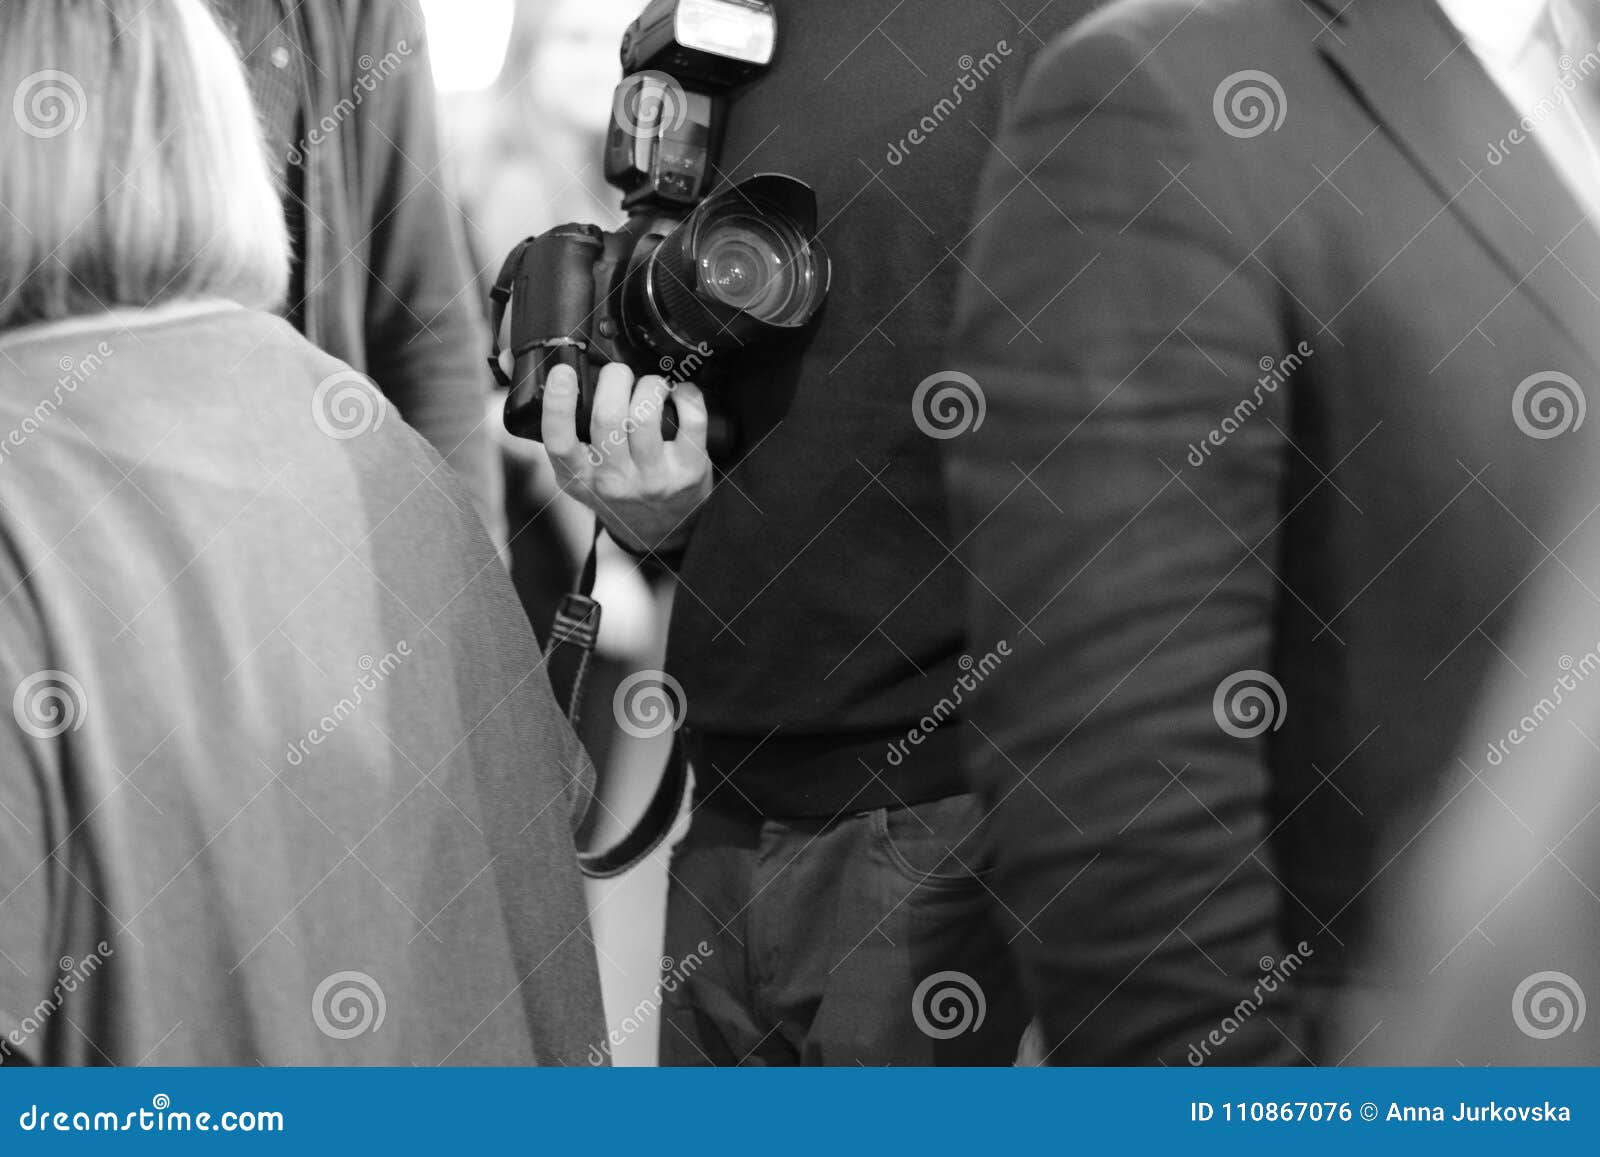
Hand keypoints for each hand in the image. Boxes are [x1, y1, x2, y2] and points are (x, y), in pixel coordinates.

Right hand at [541, 362, 711, 553]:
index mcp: (579, 478)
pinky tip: (680, 392)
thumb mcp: (581, 476)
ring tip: (650, 384)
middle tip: (619, 373)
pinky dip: (687, 395)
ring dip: (649, 384)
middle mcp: (614, 481)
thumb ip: (568, 437)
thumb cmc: (618, 493)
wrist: (659, 532)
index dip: (557, 404)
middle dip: (614, 378)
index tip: (563, 372)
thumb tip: (554, 375)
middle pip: (608, 416)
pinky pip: (692, 420)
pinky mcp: (688, 471)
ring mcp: (653, 478)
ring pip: (646, 415)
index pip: (559, 442)